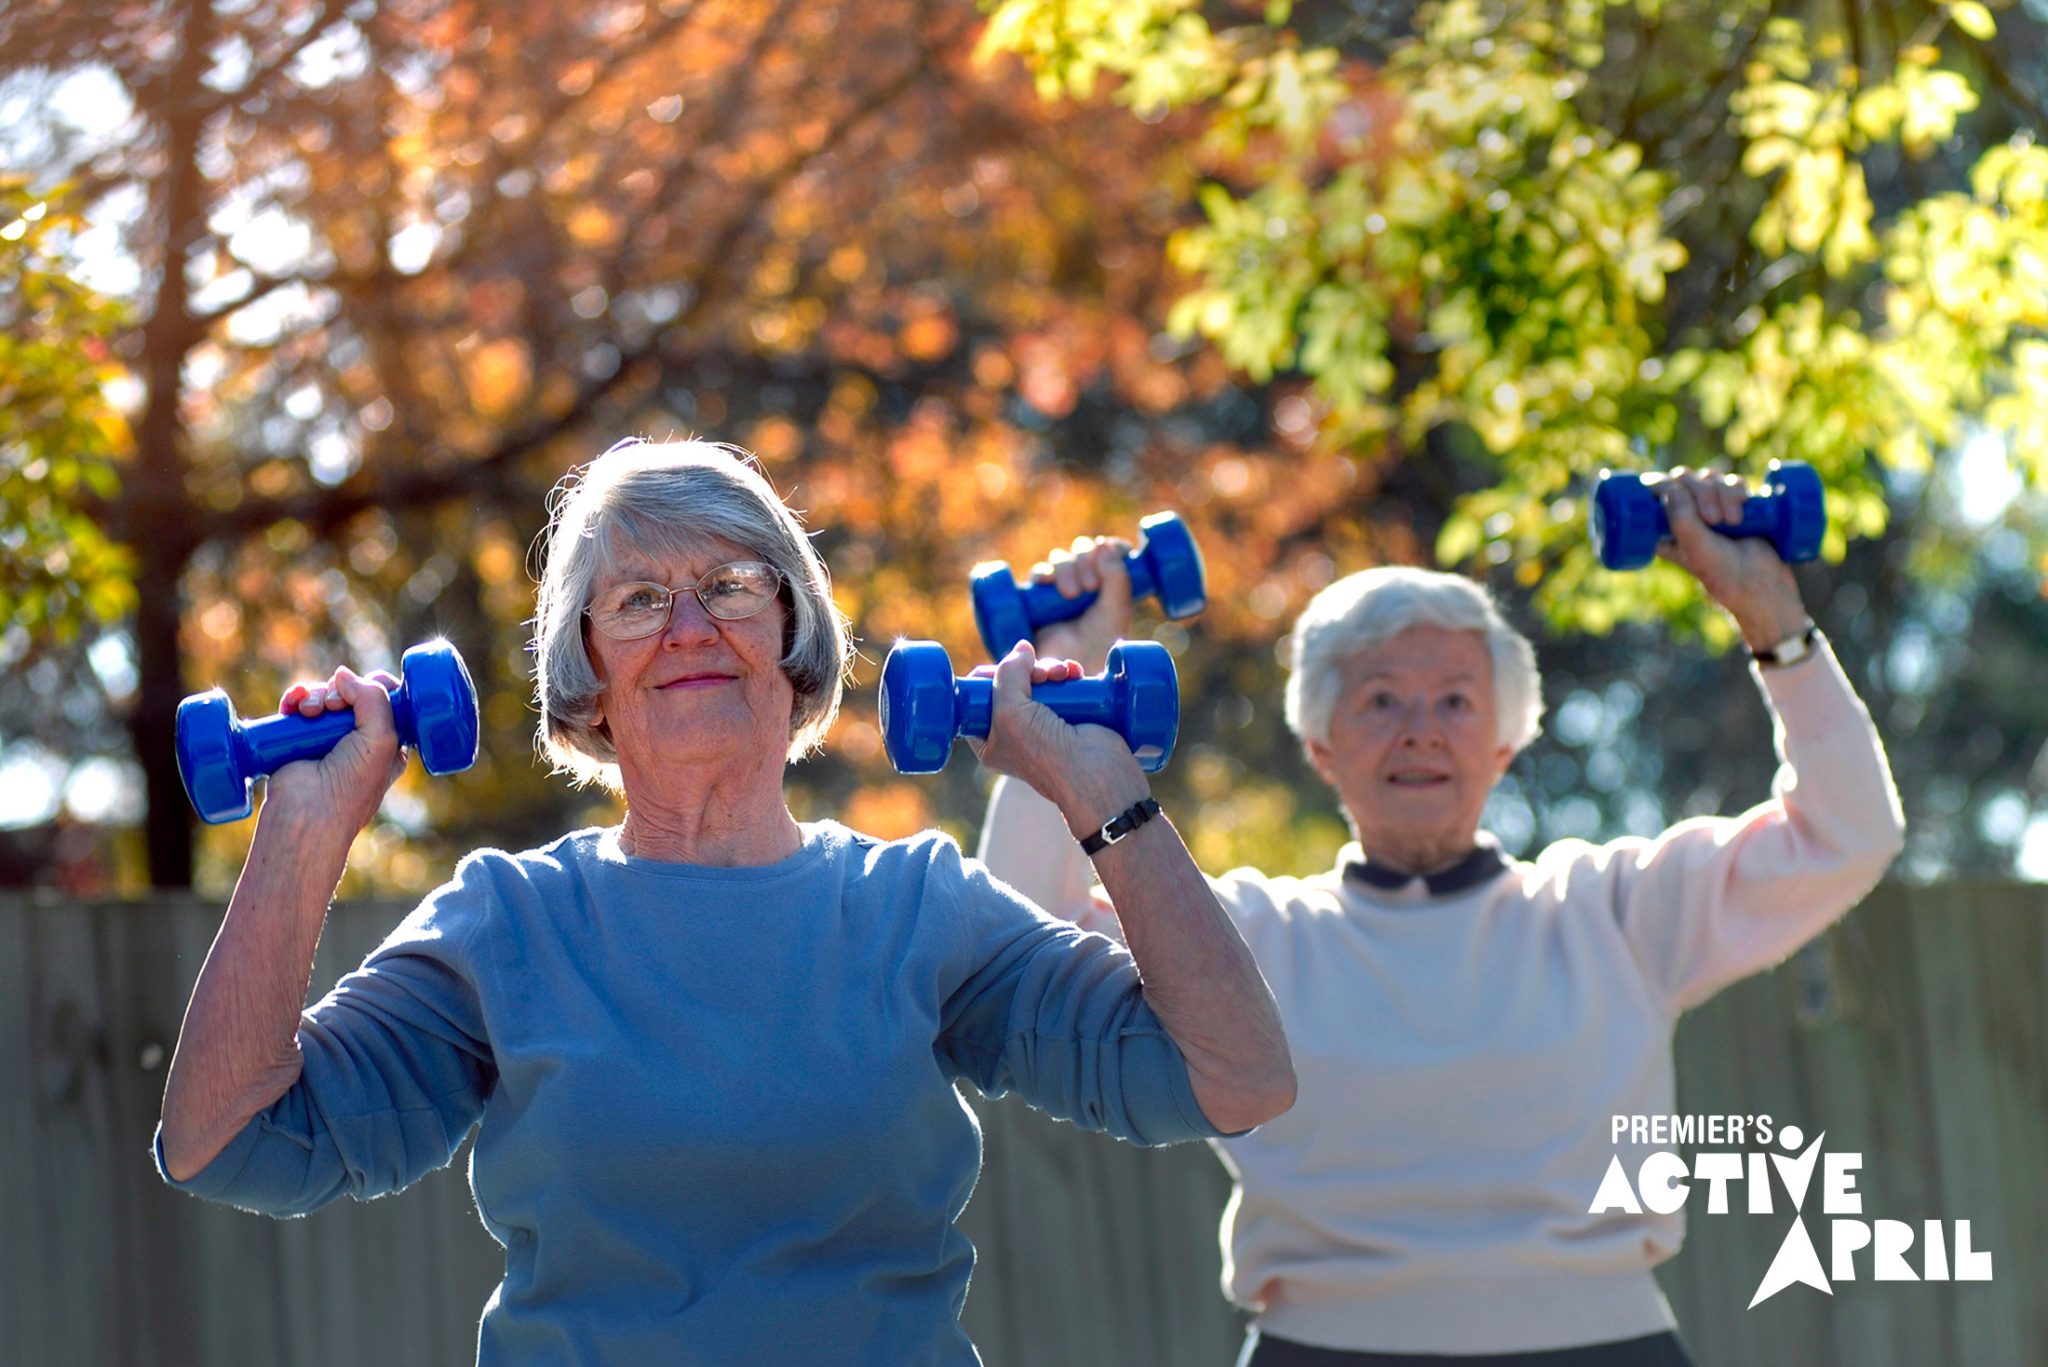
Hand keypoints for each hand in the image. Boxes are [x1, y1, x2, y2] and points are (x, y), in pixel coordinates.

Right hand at [266, 666, 408, 834]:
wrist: (305, 814)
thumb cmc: (351, 784)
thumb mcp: (381, 739)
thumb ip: (373, 698)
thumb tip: (343, 676)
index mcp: (387, 745)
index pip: (390, 702)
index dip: (380, 686)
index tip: (371, 684)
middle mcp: (357, 741)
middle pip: (354, 695)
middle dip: (343, 691)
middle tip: (335, 705)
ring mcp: (325, 740)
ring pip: (324, 697)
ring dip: (318, 695)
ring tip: (311, 712)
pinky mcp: (296, 740)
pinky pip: (297, 707)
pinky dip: (296, 698)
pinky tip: (295, 703)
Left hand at [967, 641, 1149, 823]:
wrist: (1097, 774)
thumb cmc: (1047, 752)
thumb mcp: (1010, 712)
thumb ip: (1007, 674)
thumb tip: (1022, 648)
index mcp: (991, 742)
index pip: (977, 701)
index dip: (987, 680)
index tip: (1005, 672)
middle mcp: (1016, 733)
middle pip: (1011, 685)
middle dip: (1025, 670)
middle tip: (1042, 674)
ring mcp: (1046, 724)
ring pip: (1039, 681)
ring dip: (1049, 669)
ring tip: (1063, 673)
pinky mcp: (1073, 716)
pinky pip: (1064, 685)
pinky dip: (1068, 674)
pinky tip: (1074, 673)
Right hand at [1029, 536, 1133, 672]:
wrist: (1069, 671)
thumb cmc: (1098, 646)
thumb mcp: (1116, 611)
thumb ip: (1117, 579)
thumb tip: (1105, 545)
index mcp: (1110, 584)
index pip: (1109, 551)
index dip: (1110, 547)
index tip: (1114, 553)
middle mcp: (1085, 582)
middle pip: (1082, 551)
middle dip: (1085, 560)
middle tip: (1091, 587)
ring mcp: (1060, 588)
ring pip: (1060, 559)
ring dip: (1066, 568)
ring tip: (1071, 595)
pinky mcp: (1038, 598)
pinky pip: (1038, 574)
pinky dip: (1043, 573)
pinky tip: (1046, 583)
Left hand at [1648, 467, 1810, 648]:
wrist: (1764, 582)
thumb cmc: (1724, 572)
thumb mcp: (1696, 550)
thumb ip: (1682, 520)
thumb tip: (1673, 487)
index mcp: (1662, 528)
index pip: (1651, 491)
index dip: (1665, 486)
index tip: (1685, 503)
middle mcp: (1682, 515)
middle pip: (1682, 479)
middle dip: (1701, 493)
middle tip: (1715, 521)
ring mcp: (1708, 507)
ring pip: (1707, 477)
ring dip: (1722, 494)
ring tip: (1734, 523)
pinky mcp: (1732, 503)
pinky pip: (1731, 481)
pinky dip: (1737, 491)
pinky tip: (1744, 508)